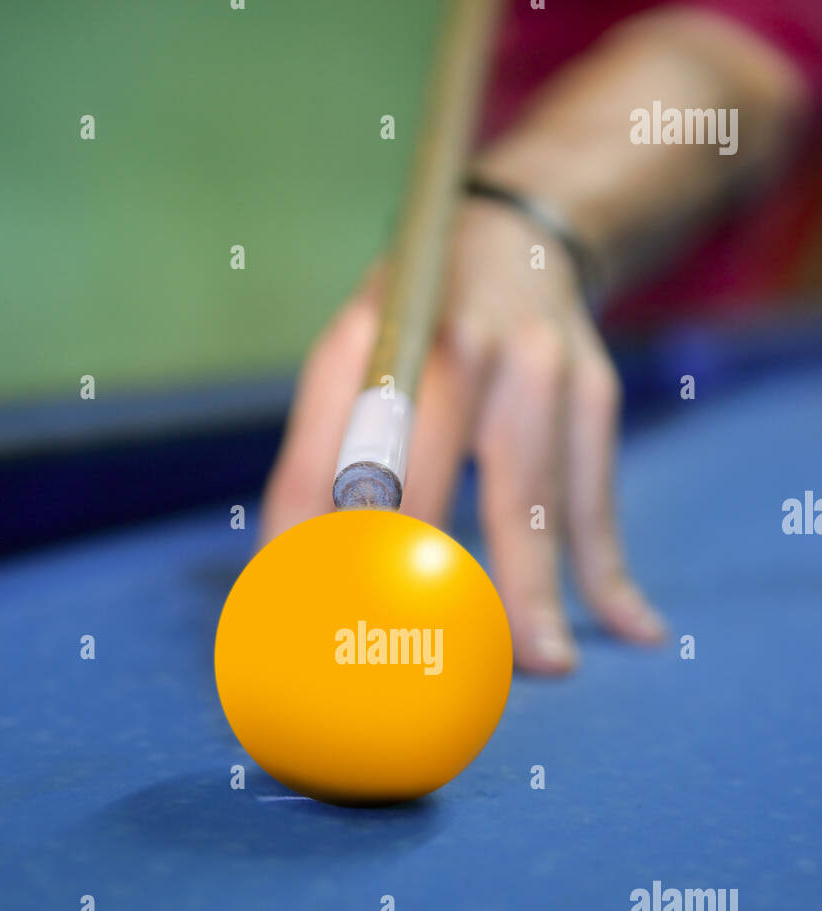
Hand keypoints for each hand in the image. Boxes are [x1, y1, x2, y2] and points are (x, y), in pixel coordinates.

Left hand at [260, 195, 665, 673]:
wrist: (521, 229)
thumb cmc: (417, 318)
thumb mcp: (353, 353)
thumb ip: (319, 451)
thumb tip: (287, 570)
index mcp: (374, 341)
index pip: (331, 461)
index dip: (316, 551)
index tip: (313, 629)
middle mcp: (457, 344)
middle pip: (430, 483)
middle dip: (418, 584)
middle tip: (417, 666)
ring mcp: (537, 364)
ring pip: (532, 499)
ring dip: (534, 593)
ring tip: (544, 666)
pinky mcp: (594, 391)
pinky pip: (598, 496)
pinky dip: (611, 570)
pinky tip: (637, 629)